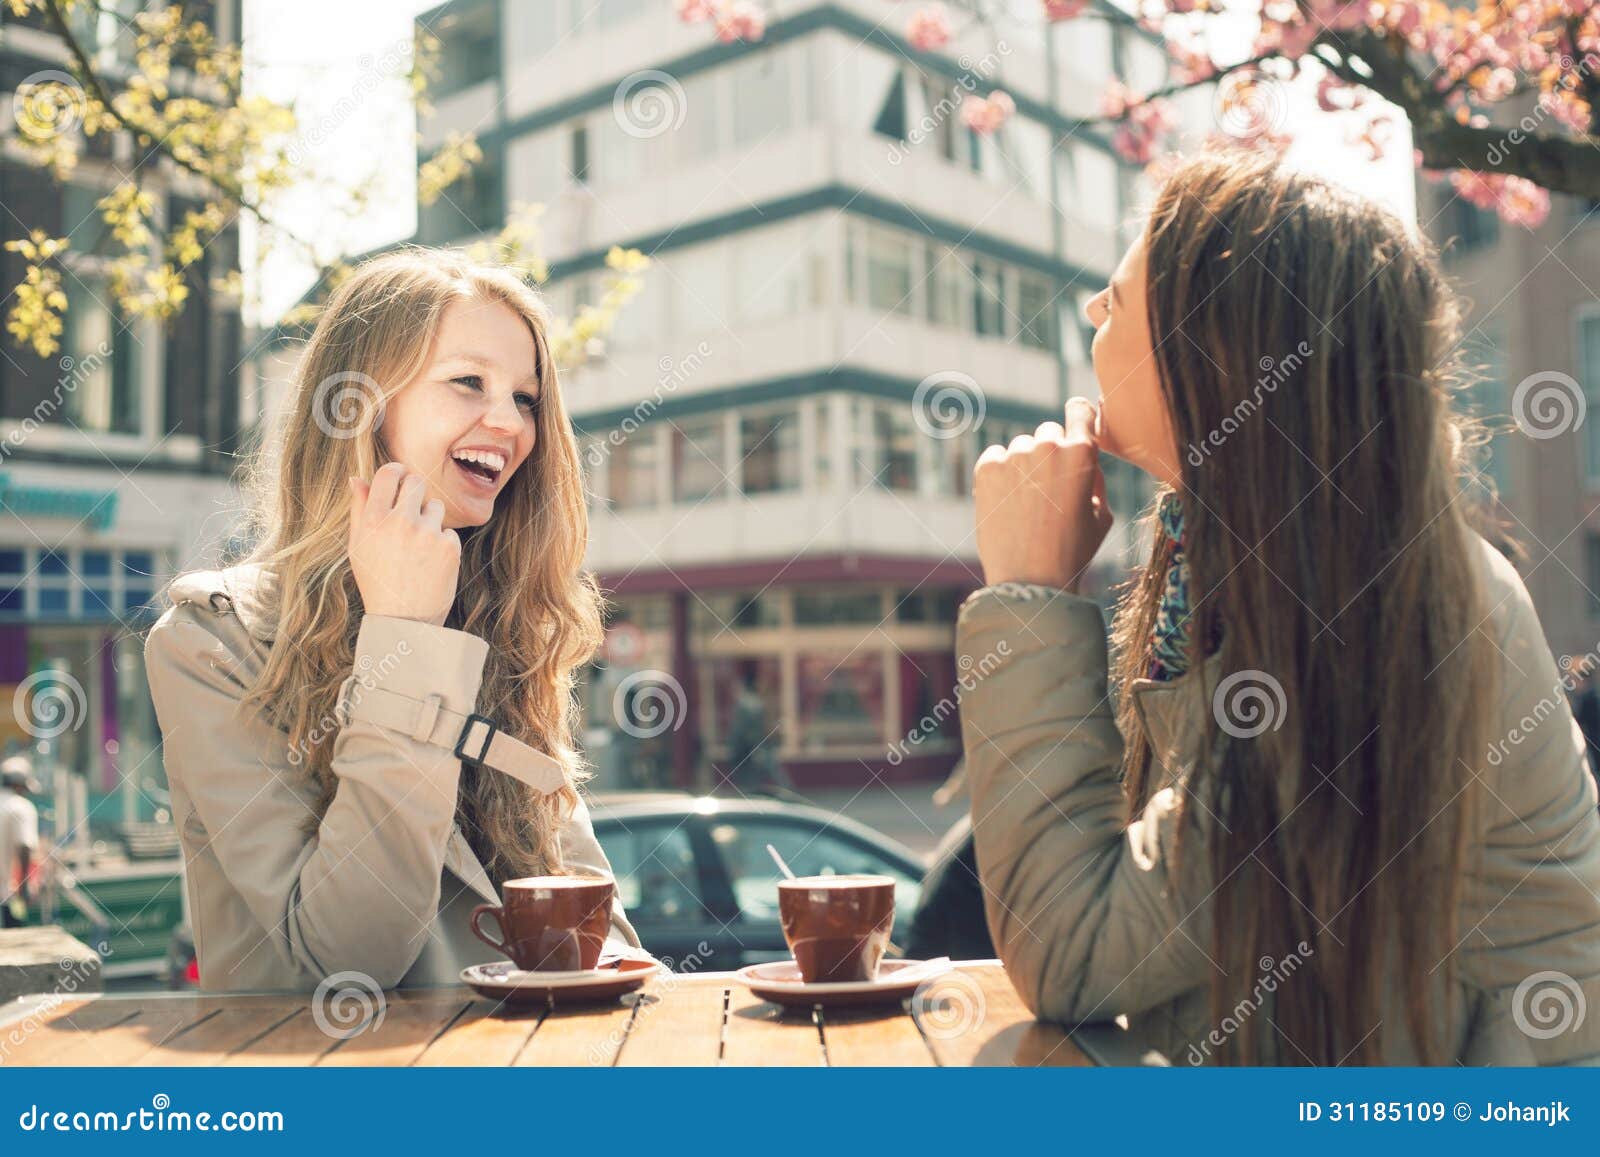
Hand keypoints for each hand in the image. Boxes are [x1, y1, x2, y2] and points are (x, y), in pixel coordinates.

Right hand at [348, 462, 460, 626]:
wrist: (405, 619)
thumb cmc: (377, 582)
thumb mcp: (359, 547)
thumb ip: (360, 510)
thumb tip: (357, 478)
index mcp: (373, 521)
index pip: (388, 474)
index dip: (396, 471)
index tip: (399, 476)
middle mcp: (400, 523)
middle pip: (416, 482)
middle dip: (414, 491)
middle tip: (411, 509)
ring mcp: (427, 533)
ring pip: (435, 506)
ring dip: (429, 519)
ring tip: (417, 547)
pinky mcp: (449, 546)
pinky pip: (448, 531)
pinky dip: (442, 544)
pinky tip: (430, 563)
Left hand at [973, 398, 1112, 592]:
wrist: (1030, 581)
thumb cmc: (1072, 552)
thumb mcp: (1101, 516)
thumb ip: (1095, 478)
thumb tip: (1085, 458)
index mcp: (1083, 454)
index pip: (1080, 411)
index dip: (1078, 413)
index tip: (1074, 415)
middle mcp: (1049, 447)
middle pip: (1049, 433)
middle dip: (1051, 454)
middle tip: (1048, 489)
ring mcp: (1015, 456)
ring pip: (1021, 448)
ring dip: (1024, 466)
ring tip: (1026, 505)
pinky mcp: (987, 468)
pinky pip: (995, 457)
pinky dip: (999, 474)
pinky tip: (1007, 502)